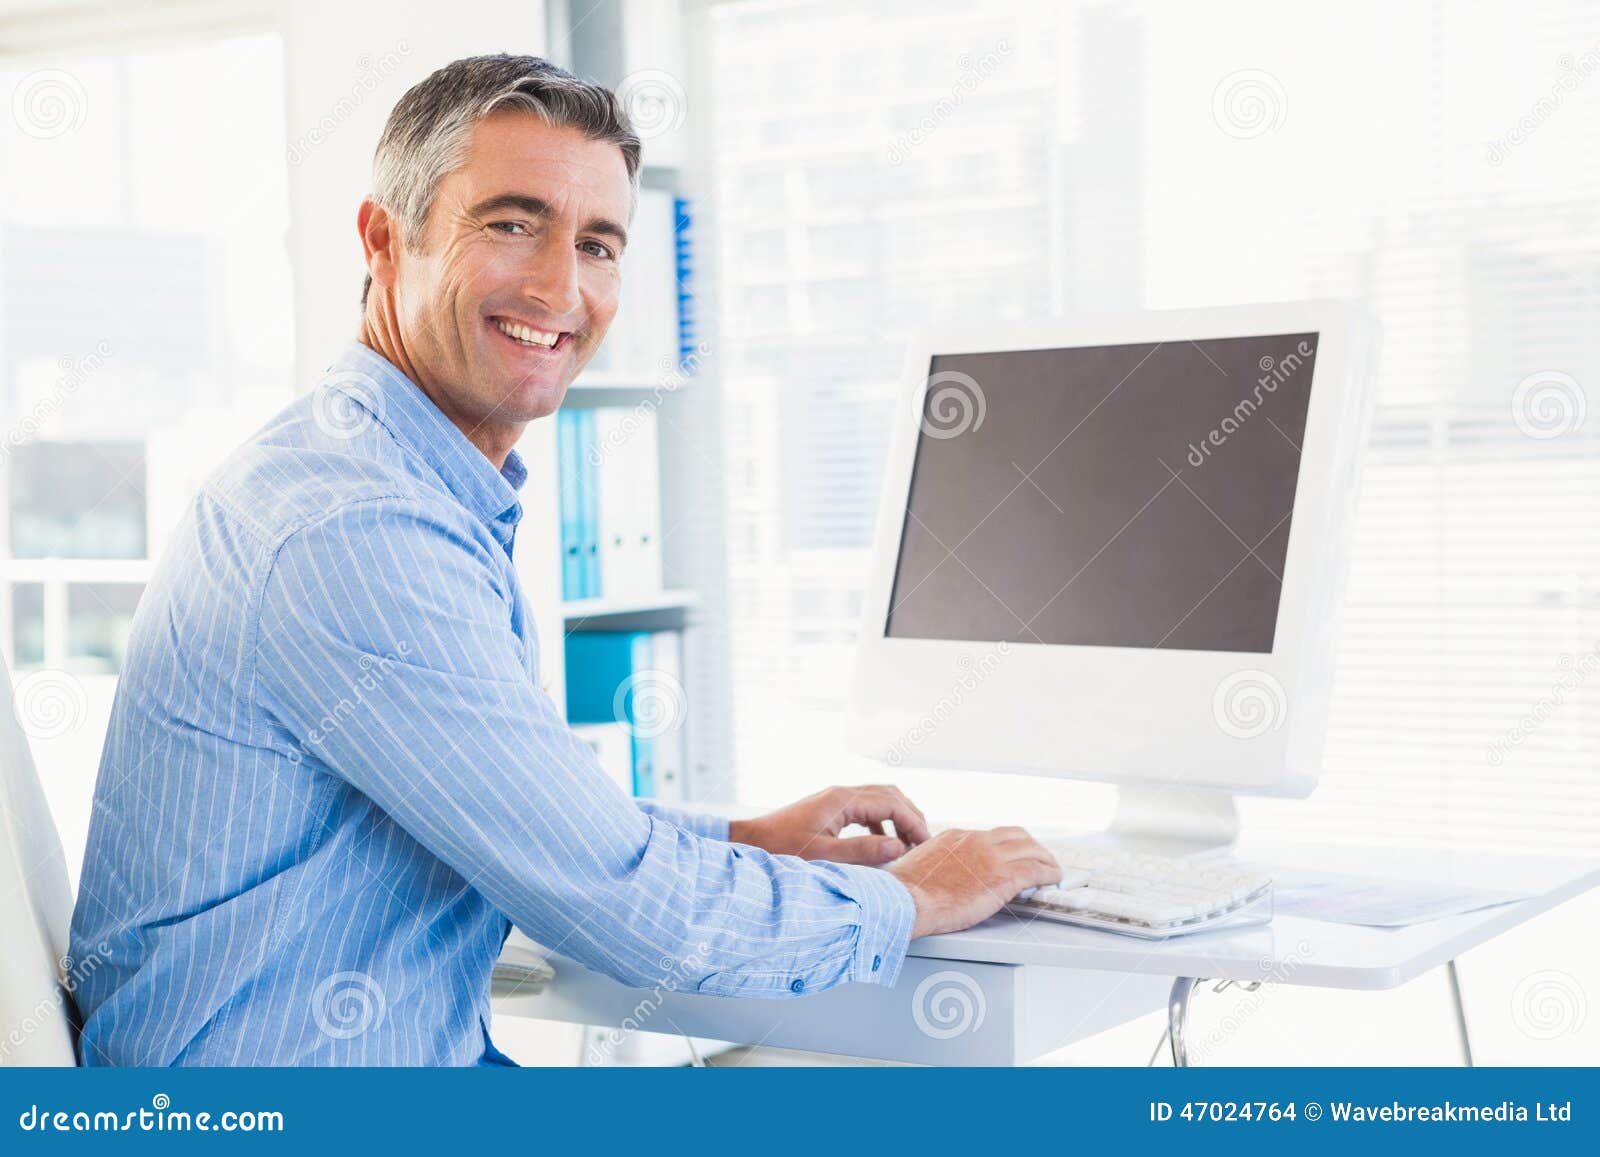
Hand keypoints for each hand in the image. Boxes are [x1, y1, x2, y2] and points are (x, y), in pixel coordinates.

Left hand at [728, 785, 931, 865]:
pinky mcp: (828, 810)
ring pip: (878, 800)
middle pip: (889, 795)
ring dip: (897, 819)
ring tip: (909, 843)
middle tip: (924, 841)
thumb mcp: (824, 856)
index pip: (892, 803)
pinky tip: (882, 844)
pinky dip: (880, 824)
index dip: (913, 822)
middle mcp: (840, 794)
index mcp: (843, 800)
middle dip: (910, 816)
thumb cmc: (781, 850)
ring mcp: (834, 800)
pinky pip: (864, 810)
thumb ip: (863, 852)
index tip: (926, 843)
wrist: (750, 842)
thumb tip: (899, 847)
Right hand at [886, 828, 1060, 937]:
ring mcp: (992, 857)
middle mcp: (977, 841)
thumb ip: (940, 863)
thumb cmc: (908, 890)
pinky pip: (1036, 870)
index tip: (1011, 854)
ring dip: (1045, 858)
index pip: (990, 836)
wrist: (907, 898)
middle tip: (1038, 856)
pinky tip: (1054, 878)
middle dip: (1031, 845)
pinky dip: (1049, 873)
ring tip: (1052, 868)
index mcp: (957, 837)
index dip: (1006, 845)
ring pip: (1031, 849)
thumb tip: (944, 874)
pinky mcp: (1003, 877)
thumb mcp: (923, 864)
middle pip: (1016, 835)